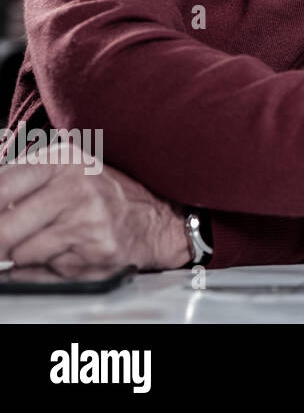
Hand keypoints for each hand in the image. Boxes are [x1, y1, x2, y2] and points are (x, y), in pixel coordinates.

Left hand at [0, 141, 190, 270]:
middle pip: (4, 228)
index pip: (2, 186)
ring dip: (26, 253)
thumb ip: (25, 180)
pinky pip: (44, 271)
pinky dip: (47, 267)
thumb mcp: (69, 170)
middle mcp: (77, 188)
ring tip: (50, 240)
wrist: (159, 219)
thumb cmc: (108, 194)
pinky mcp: (96, 253)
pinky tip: (68, 252)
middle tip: (6, 239)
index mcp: (65, 161)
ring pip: (21, 253)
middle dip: (1, 239)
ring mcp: (88, 222)